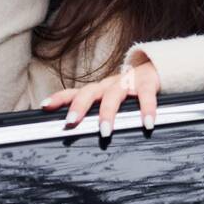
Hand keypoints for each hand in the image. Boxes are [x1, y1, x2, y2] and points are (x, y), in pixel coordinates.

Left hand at [41, 59, 160, 137]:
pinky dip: (146, 110)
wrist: (159, 68)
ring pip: (114, 96)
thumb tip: (81, 135)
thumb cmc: (132, 89)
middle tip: (71, 122)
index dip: (59, 98)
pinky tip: (147, 123)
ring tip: (105, 132)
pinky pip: (146, 96)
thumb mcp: (112, 98)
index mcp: (99, 90)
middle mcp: (110, 85)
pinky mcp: (147, 83)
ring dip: (108, 113)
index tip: (44, 106)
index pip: (75, 92)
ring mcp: (128, 82)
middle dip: (79, 106)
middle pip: (90, 92)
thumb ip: (99, 112)